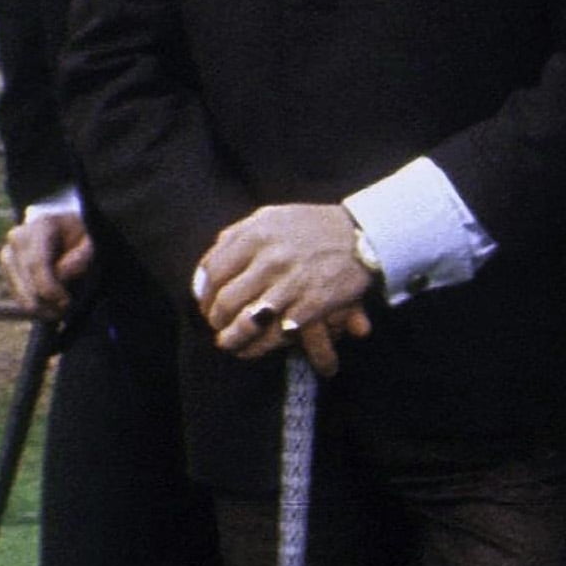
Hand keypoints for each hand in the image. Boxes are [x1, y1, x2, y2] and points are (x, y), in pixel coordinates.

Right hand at [0, 207, 92, 316]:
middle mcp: (18, 237)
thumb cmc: (82, 237)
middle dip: (45, 301)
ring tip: (58, 311)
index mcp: (41, 225)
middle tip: (64, 310)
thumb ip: (81, 256)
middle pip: (25, 280)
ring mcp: (8, 253)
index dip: (49, 287)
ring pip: (18, 291)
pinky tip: (48, 308)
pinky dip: (32, 304)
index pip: (36, 263)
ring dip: (38, 307)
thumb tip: (61, 274)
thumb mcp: (91, 241)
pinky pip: (15, 294)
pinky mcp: (7, 269)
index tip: (65, 302)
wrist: (67, 230)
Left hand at [193, 204, 374, 375]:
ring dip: (233, 338)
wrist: (361, 235)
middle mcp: (271, 258)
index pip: (213, 271)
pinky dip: (262, 345)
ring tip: (228, 343)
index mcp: (256, 234)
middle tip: (217, 326)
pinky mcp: (312, 304)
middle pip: (226, 300)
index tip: (206, 304)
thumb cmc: (312, 226)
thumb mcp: (272, 217)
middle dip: (216, 319)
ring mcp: (292, 282)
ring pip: (248, 321)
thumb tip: (209, 263)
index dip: (204, 293)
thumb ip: (238, 235)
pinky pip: (278, 333)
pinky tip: (255, 348)